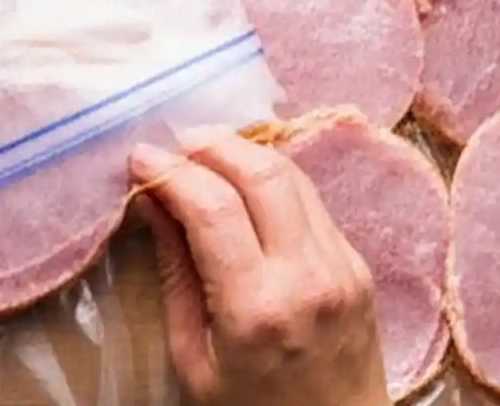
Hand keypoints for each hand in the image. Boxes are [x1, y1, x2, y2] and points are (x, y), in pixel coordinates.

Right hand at [130, 129, 389, 405]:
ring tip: (205, 149)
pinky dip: (273, 179)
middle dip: (213, 144)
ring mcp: (342, 265)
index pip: (213, 208)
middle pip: (263, 173)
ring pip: (294, 176)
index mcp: (257, 308)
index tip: (140, 157)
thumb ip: (175, 274)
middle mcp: (308, 276)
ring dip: (246, 151)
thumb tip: (152, 202)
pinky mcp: (358, 264)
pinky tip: (244, 180)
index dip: (171, 171)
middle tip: (175, 140)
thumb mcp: (192, 360)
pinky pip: (312, 201)